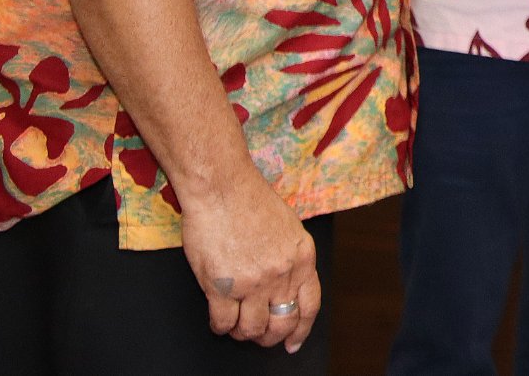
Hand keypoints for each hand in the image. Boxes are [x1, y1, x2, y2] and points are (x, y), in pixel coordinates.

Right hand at [179, 175, 321, 352]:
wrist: (222, 186)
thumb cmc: (250, 199)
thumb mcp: (288, 226)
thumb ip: (291, 257)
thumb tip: (287, 284)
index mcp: (302, 257)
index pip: (310, 306)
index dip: (301, 329)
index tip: (293, 342)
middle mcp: (281, 273)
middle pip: (281, 323)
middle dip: (269, 336)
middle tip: (259, 334)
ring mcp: (252, 282)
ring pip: (252, 329)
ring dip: (243, 332)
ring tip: (236, 324)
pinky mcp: (222, 286)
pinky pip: (223, 323)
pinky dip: (220, 326)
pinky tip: (218, 318)